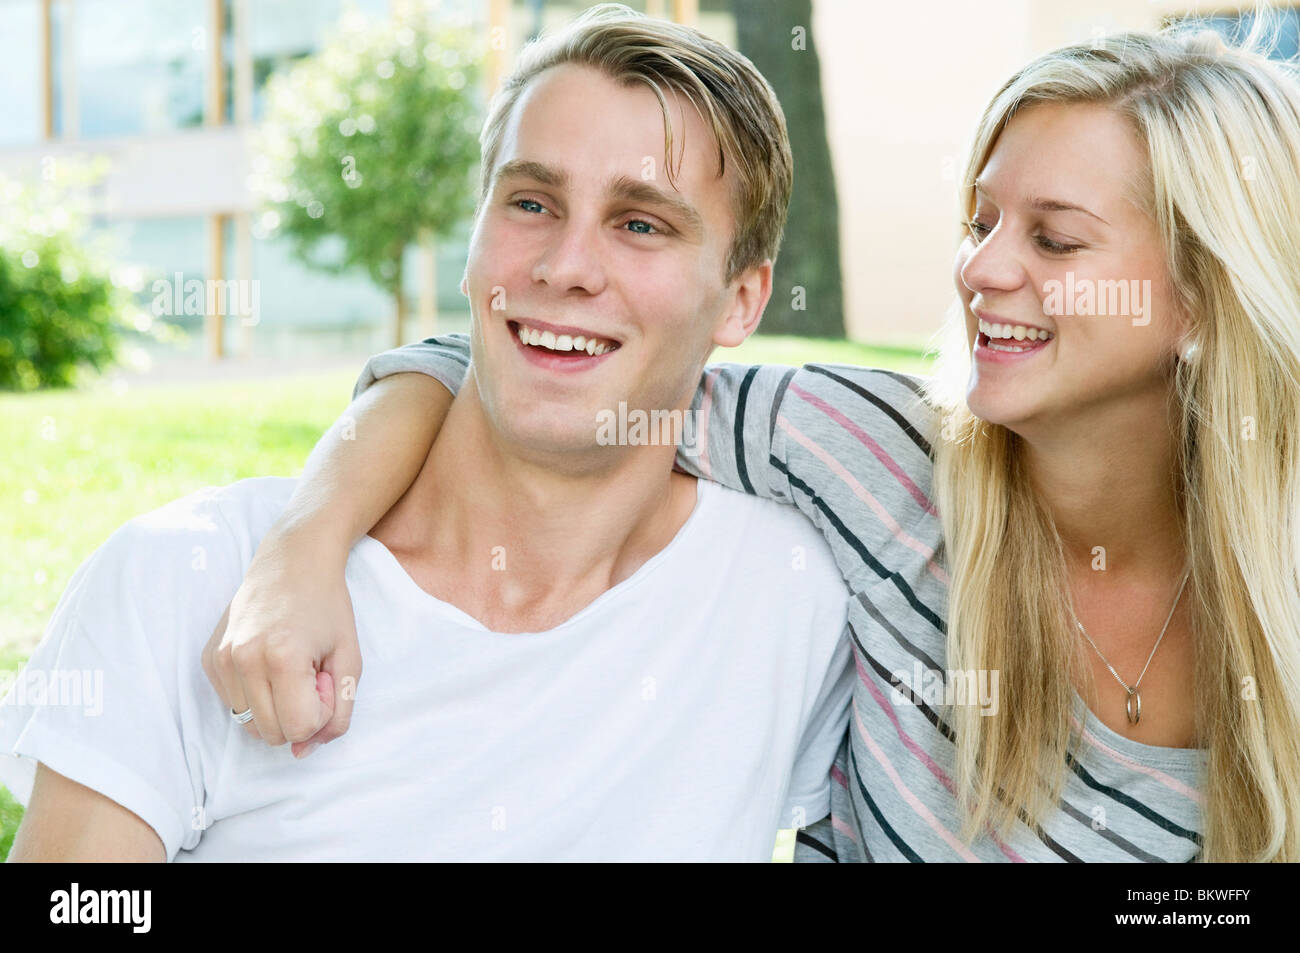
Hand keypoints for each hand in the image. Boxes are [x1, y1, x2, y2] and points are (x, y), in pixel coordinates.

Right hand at [201, 525, 361, 756]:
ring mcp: (221, 660)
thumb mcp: (350, 658)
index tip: (325, 678)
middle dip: (298, 714)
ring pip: (250, 726)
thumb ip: (339, 712)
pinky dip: (256, 696)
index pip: (299, 728)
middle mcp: (243, 660)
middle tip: (310, 673)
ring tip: (290, 667)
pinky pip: (233, 706)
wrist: (292, 560)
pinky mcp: (209, 660)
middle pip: (272, 735)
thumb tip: (305, 752)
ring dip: (276, 708)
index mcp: (282, 657)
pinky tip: (269, 662)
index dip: (321, 712)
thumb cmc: (328, 606)